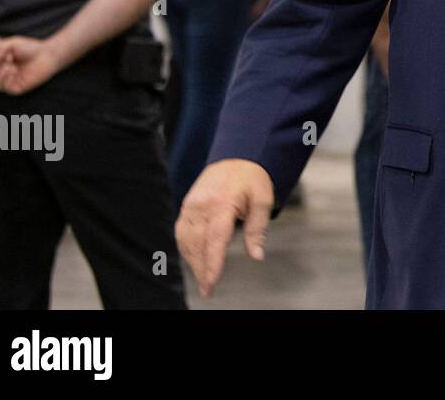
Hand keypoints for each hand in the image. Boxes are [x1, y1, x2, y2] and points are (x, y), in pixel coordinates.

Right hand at [0, 35, 63, 95]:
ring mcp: (12, 83)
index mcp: (1, 66)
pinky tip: (11, 70)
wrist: (47, 54)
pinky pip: (6, 89)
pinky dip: (5, 80)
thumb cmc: (31, 48)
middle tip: (0, 63)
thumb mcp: (12, 43)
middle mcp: (5, 76)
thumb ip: (0, 48)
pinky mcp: (19, 88)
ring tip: (8, 66)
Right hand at [176, 158, 274, 296]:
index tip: (212, 281)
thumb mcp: (263, 200)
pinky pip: (181, 232)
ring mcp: (191, 205)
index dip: (212, 262)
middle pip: (198, 243)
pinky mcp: (186, 206)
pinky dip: (186, 248)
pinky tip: (194, 260)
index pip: (214, 238)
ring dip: (193, 261)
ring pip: (186, 240)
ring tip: (203, 278)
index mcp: (222, 203)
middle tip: (208, 289)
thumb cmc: (252, 178)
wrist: (236, 156)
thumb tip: (256, 255)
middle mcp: (202, 205)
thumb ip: (257, 229)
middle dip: (202, 269)